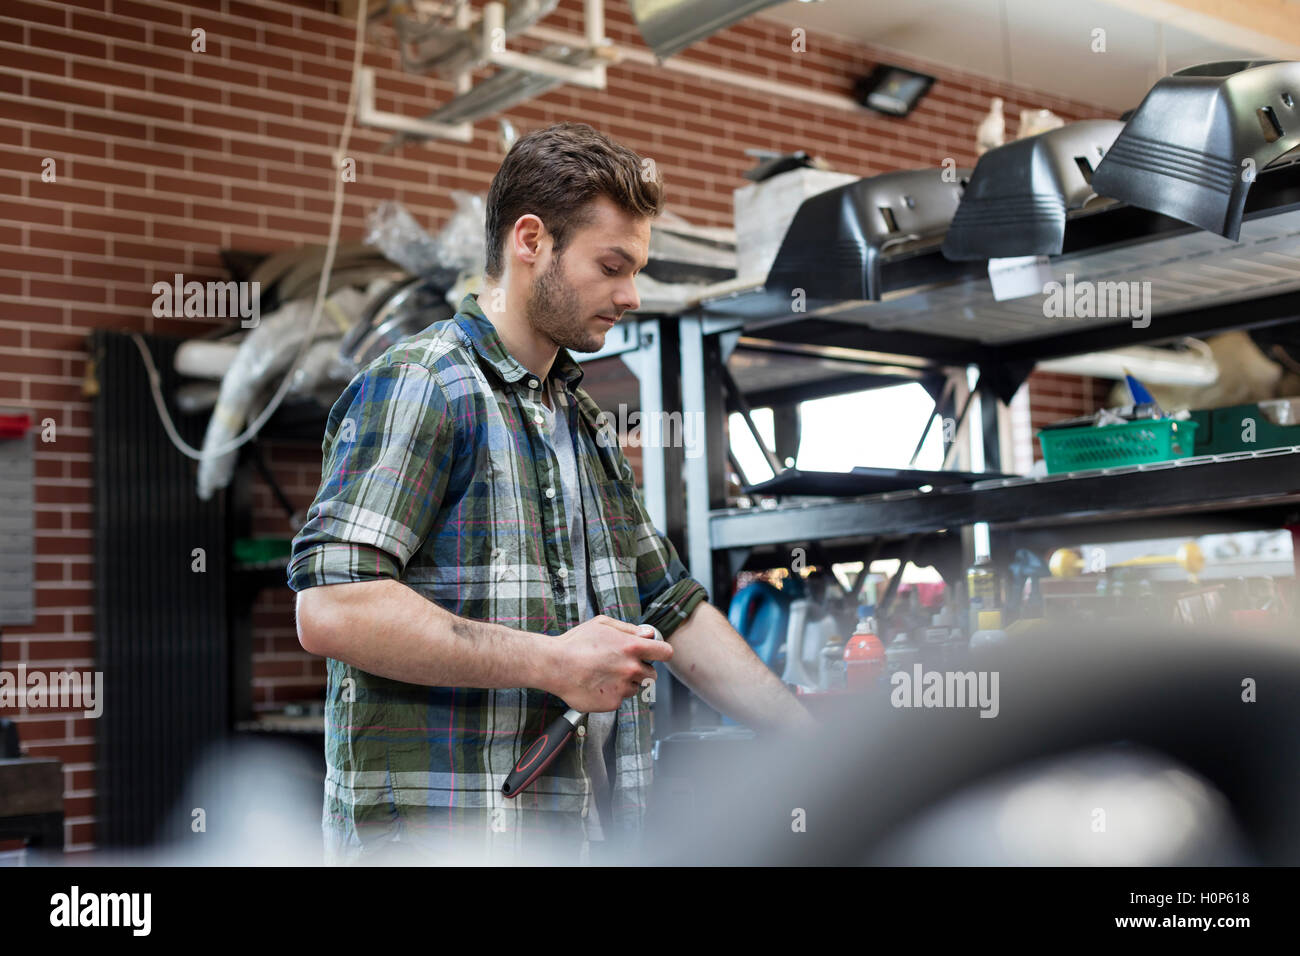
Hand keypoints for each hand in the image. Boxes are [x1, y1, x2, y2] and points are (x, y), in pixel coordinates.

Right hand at [550, 615, 672, 712]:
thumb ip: (629, 629)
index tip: (654, 653)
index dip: (660, 652)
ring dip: (626, 683)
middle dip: (640, 670)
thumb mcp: (602, 624)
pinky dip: (612, 693)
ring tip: (604, 674)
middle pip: (652, 674)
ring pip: (635, 688)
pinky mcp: (612, 703)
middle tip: (621, 665)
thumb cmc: (576, 643)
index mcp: (632, 647)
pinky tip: (597, 684)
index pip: (665, 652)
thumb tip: (648, 635)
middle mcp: (631, 668)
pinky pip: (620, 699)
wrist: (554, 665)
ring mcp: (623, 687)